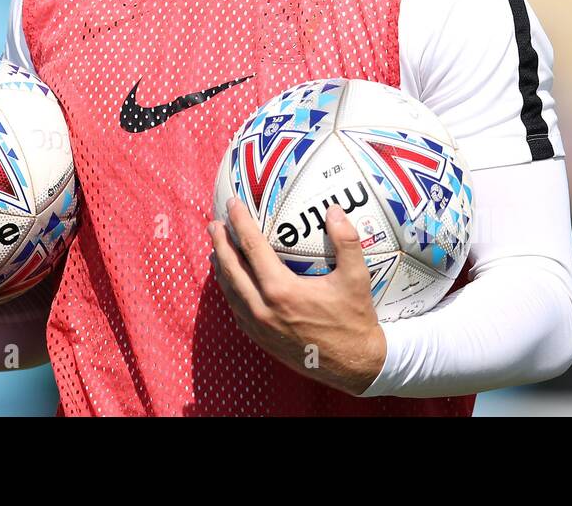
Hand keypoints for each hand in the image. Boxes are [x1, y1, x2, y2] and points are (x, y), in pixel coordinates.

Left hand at [208, 198, 386, 394]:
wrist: (354, 366)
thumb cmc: (355, 320)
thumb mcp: (357, 278)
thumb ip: (346, 241)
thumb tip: (334, 210)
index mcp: (282, 290)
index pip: (252, 247)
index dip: (240, 222)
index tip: (232, 204)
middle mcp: (263, 308)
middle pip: (231, 268)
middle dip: (220, 243)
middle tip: (214, 223)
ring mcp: (259, 326)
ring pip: (230, 290)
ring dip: (221, 267)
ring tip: (216, 249)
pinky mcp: (260, 339)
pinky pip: (237, 309)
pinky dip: (229, 290)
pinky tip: (230, 282)